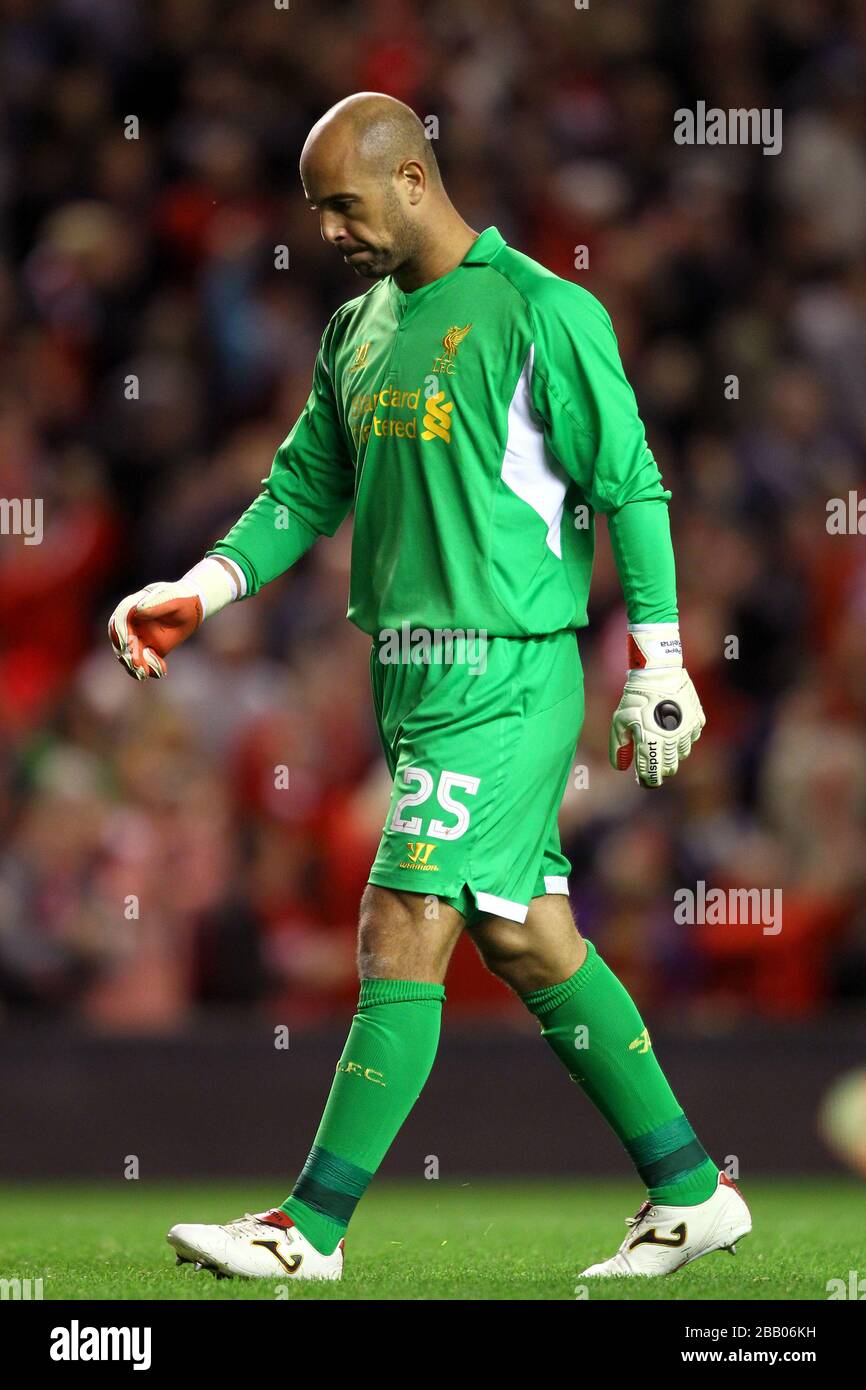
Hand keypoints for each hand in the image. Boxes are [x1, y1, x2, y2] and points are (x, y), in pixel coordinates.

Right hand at [108, 581, 202, 680]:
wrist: (194, 610)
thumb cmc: (184, 599)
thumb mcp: (174, 600)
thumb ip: (157, 606)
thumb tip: (137, 611)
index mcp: (134, 606)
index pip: (120, 619)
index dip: (120, 632)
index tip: (124, 644)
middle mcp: (133, 623)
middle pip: (121, 639)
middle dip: (126, 653)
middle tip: (135, 665)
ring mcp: (141, 636)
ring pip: (131, 653)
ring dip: (134, 665)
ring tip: (143, 674)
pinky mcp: (150, 648)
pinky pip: (146, 661)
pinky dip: (150, 668)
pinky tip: (161, 671)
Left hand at [608, 624, 704, 787]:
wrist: (659, 673)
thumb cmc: (635, 698)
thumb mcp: (619, 721)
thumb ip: (619, 747)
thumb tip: (621, 768)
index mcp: (651, 742)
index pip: (651, 774)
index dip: (647, 781)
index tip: (643, 781)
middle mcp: (672, 740)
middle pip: (669, 769)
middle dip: (659, 770)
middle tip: (650, 765)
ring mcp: (687, 731)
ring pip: (681, 755)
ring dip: (671, 754)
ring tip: (660, 742)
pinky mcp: (697, 721)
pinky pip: (691, 739)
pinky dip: (682, 739)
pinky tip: (672, 729)